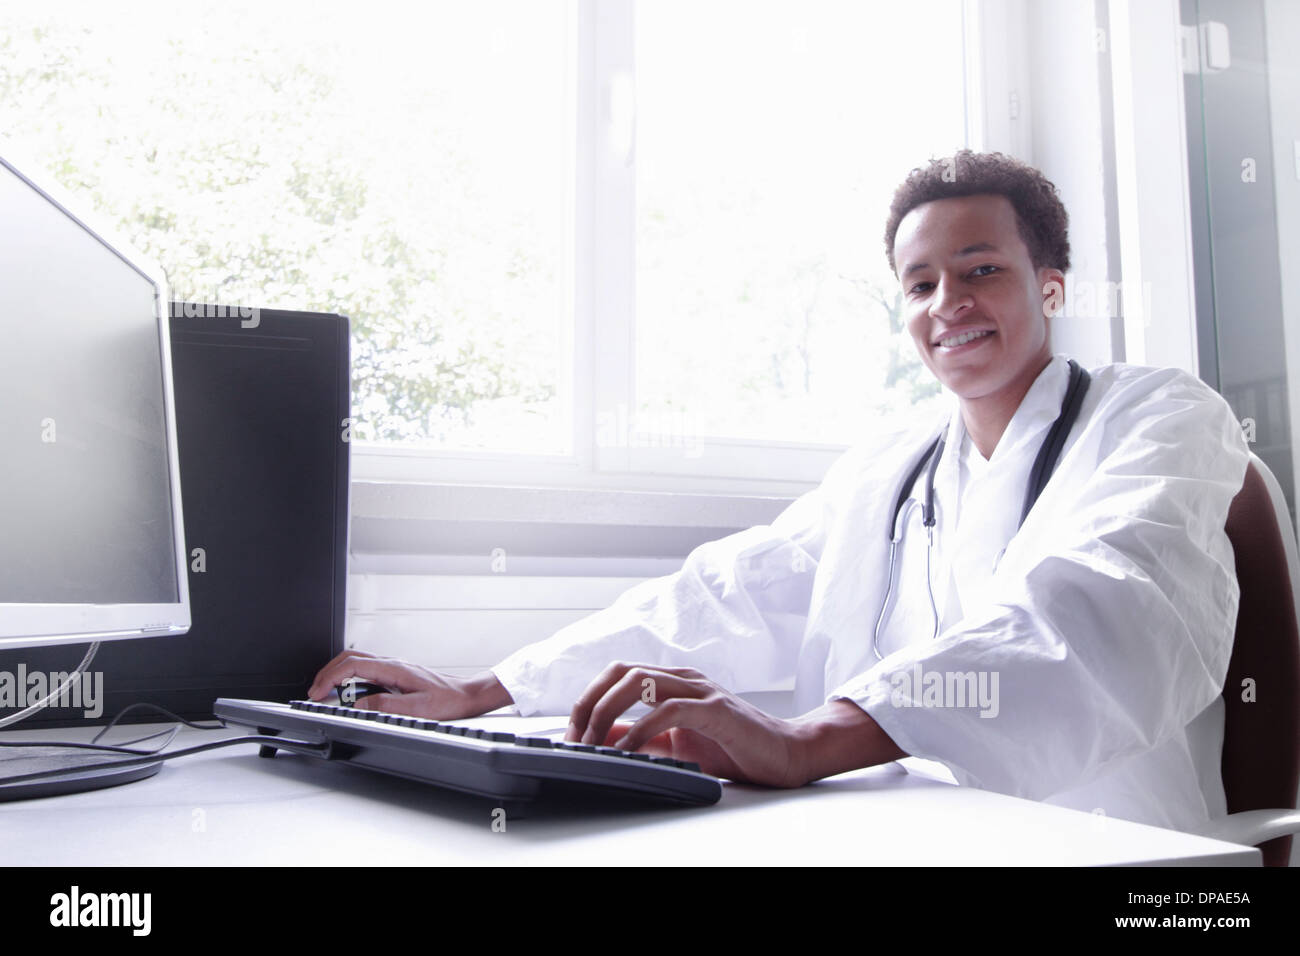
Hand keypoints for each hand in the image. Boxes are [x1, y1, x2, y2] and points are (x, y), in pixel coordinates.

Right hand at [307, 649, 510, 719]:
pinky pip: (366, 671)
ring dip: (337, 676)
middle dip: (327, 674)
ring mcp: (393, 668)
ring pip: (356, 663)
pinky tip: (349, 695)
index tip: (317, 693)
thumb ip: (387, 705)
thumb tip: (359, 705)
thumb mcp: (418, 708)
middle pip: (350, 659)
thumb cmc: (448, 700)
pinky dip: (350, 680)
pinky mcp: (395, 674)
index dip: (330, 678)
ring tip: (327, 695)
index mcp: (394, 669)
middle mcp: (392, 664)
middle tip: (314, 693)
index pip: (352, 665)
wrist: (465, 695)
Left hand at [565, 662, 808, 787]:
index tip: (573, 734)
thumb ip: (643, 737)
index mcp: (672, 682)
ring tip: (593, 745)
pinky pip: (668, 710)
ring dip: (606, 713)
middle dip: (589, 703)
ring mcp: (701, 690)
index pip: (616, 674)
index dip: (588, 699)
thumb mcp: (676, 743)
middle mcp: (683, 678)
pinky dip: (640, 729)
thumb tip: (602, 740)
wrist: (785, 753)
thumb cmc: (734, 747)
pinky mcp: (716, 709)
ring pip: (638, 682)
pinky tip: (626, 751)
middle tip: (576, 739)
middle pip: (620, 671)